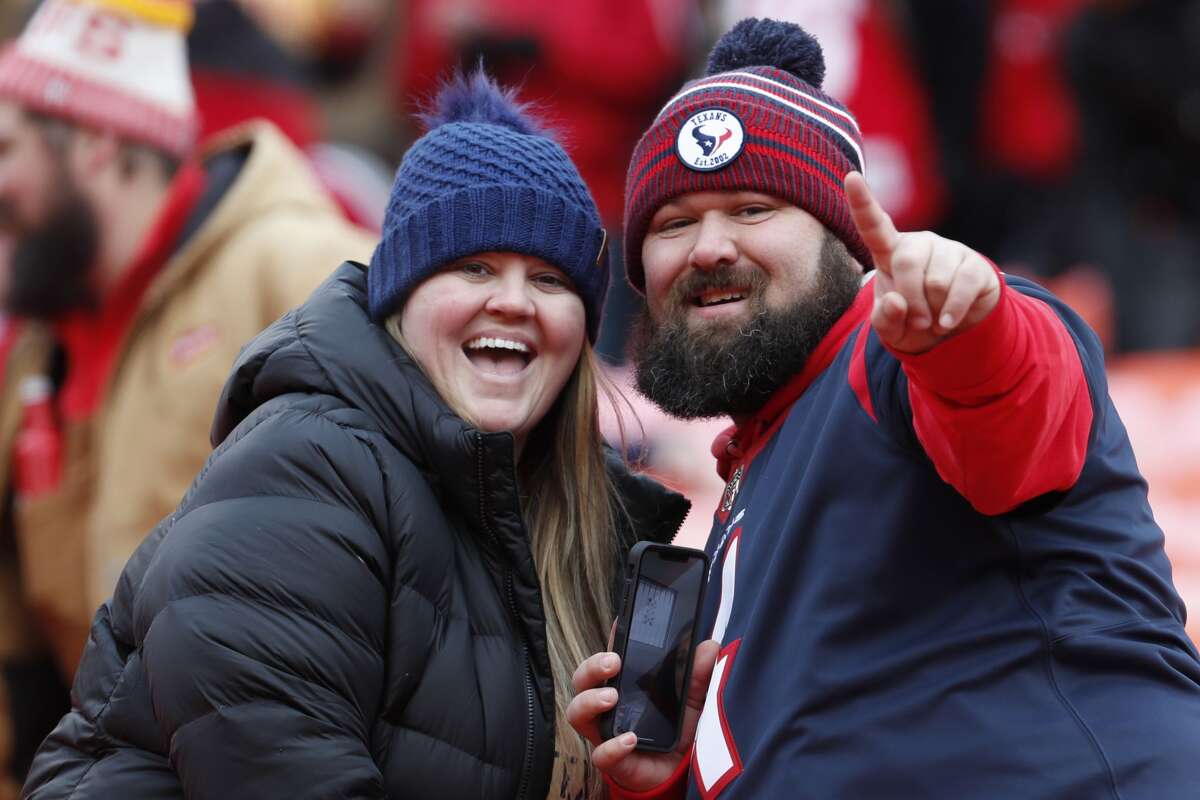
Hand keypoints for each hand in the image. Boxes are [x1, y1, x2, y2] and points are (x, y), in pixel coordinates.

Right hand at [567, 641, 718, 792]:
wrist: (679, 770)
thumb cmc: (676, 728)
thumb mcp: (692, 698)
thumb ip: (699, 675)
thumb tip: (709, 648)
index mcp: (624, 683)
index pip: (608, 656)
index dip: (611, 640)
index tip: (620, 624)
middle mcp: (608, 704)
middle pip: (582, 679)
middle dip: (591, 666)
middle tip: (612, 663)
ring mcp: (606, 731)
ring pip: (577, 713)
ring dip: (589, 701)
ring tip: (610, 697)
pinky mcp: (614, 761)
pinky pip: (601, 755)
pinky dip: (612, 747)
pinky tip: (629, 739)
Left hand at [845, 172, 1000, 353]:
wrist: (955, 331)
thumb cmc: (913, 322)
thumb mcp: (891, 329)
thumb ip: (884, 320)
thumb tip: (896, 302)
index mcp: (889, 253)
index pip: (873, 225)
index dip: (862, 203)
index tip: (852, 177)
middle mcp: (919, 244)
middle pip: (907, 264)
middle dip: (910, 301)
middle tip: (917, 321)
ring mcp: (948, 250)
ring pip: (935, 283)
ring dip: (932, 312)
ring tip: (934, 317)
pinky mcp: (975, 264)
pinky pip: (961, 288)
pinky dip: (952, 313)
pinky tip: (948, 321)